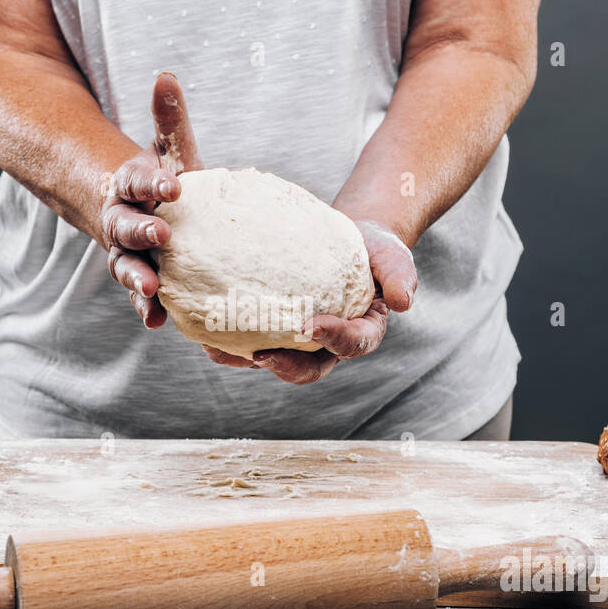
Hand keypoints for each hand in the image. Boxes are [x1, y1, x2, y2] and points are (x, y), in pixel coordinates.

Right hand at [100, 72, 202, 327]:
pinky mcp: (140, 278)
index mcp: (130, 186)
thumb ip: (169, 120)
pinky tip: (158, 320)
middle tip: (163, 235)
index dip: (152, 182)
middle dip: (143, 231)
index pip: (138, 181)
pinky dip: (146, 307)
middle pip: (126, 226)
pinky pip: (141, 294)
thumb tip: (167, 77)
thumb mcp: (169, 151)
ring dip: (138, 277)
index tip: (172, 184)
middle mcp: (122, 221)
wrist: (136, 212)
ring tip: (153, 288)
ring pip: (126, 264)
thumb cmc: (163, 182)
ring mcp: (126, 252)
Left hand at [204, 219, 417, 384]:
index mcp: (361, 332)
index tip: (311, 324)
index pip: (352, 344)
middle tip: (261, 355)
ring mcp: (298, 341)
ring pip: (274, 360)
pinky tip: (204, 328)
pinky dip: (229, 340)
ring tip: (217, 349)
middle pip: (309, 368)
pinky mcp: (274, 329)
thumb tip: (403, 302)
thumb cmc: (372, 249)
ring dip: (246, 360)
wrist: (347, 240)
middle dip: (284, 366)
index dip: (333, 339)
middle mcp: (328, 345)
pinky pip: (251, 340)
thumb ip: (401, 275)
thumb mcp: (393, 255)